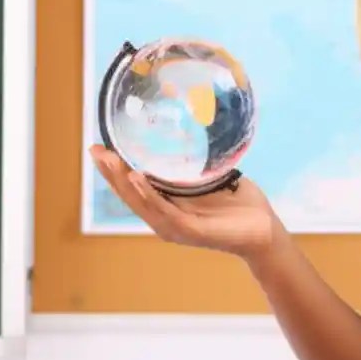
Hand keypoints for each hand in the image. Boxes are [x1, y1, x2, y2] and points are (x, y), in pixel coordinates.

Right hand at [89, 145, 277, 260]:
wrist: (265, 230)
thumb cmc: (239, 205)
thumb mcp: (213, 179)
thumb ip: (196, 164)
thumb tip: (192, 128)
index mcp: (167, 207)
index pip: (133, 188)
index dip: (114, 171)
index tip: (99, 148)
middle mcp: (165, 219)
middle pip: (130, 196)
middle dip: (111, 173)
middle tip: (95, 150)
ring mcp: (176, 227)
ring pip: (142, 204)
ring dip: (124, 182)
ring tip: (111, 161)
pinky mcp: (191, 231)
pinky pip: (165, 212)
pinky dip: (149, 196)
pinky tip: (138, 178)